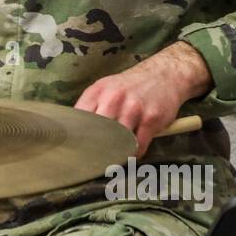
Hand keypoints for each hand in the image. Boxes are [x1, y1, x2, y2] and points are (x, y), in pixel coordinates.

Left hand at [75, 41, 211, 155]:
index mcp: (97, 92)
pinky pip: (138, 145)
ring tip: (113, 157)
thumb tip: (73, 131)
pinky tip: (131, 152)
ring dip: (116, 153)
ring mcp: (133, 109)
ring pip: (118, 141)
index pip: (79, 120)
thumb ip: (89, 107)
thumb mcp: (104, 89)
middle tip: (95, 160)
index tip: (77, 150)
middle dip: (96, 148)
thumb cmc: (129, 86)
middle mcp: (113, 99)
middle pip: (97, 133)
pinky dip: (133, 153)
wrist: (162, 74)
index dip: (76, 138)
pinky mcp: (151, 119)